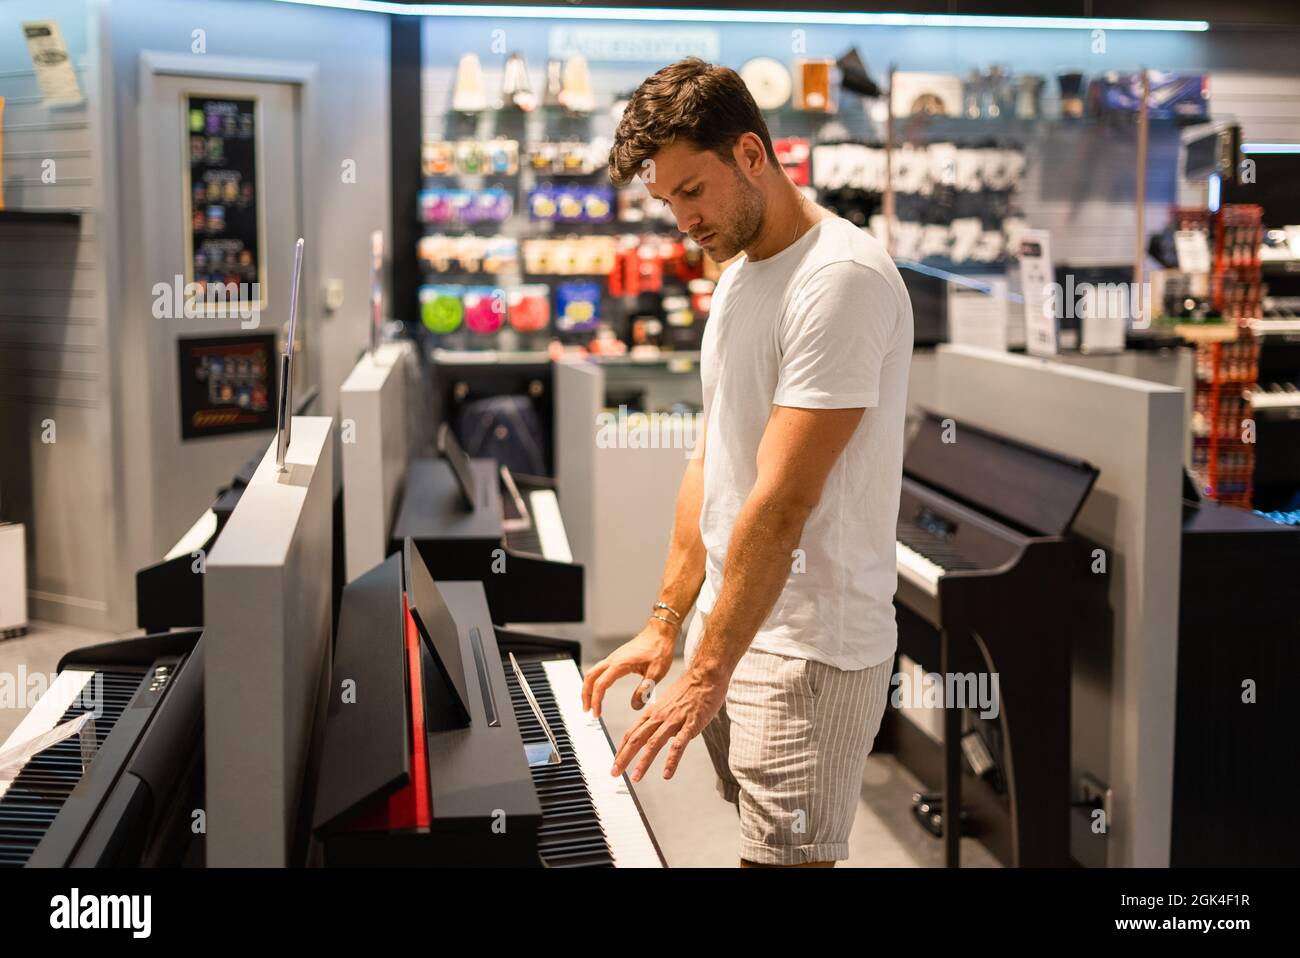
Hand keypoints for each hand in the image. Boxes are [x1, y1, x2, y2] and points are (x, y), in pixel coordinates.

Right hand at [582, 620, 676, 718]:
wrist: (660, 632)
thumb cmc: (659, 649)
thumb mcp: (656, 673)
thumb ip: (644, 690)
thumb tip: (635, 706)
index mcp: (620, 664)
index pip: (601, 685)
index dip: (596, 701)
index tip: (597, 714)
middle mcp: (613, 660)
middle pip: (590, 677)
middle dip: (585, 695)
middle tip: (586, 709)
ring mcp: (613, 658)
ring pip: (593, 672)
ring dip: (588, 687)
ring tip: (590, 702)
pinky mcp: (617, 657)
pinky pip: (599, 669)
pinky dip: (595, 681)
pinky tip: (600, 688)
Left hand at [610, 664, 726, 781]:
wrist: (706, 675)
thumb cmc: (689, 689)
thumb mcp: (668, 703)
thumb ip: (660, 717)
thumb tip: (654, 732)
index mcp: (654, 712)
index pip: (632, 733)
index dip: (621, 749)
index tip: (615, 763)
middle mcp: (660, 716)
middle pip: (637, 739)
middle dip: (624, 758)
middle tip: (615, 773)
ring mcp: (675, 721)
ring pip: (654, 743)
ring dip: (643, 762)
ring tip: (636, 777)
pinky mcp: (691, 725)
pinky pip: (679, 745)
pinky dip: (671, 761)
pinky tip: (666, 774)